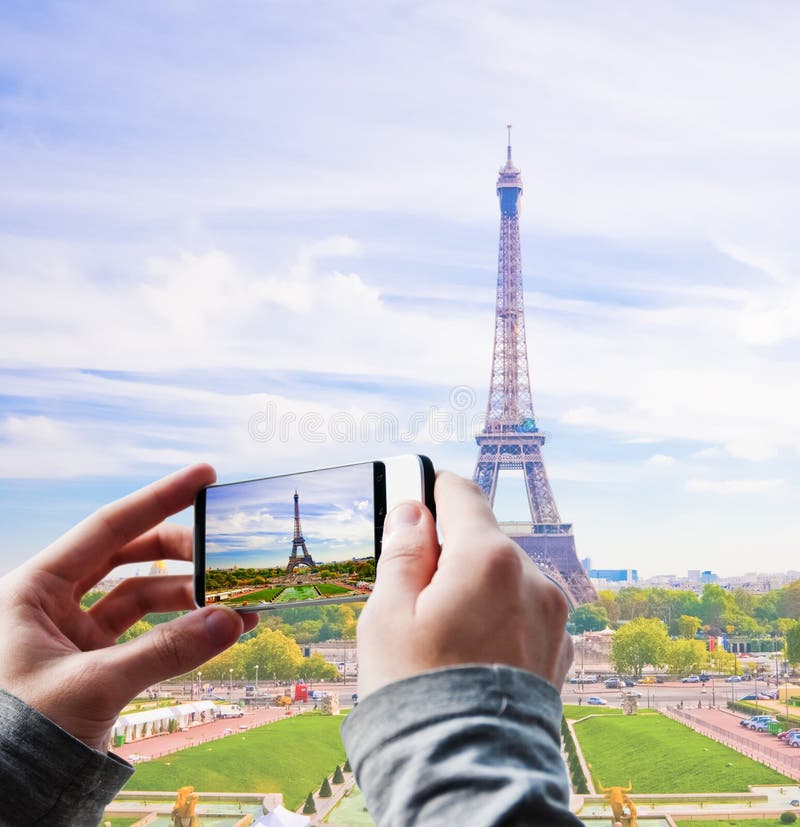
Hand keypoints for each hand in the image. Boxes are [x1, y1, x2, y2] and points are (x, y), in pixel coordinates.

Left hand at [0, 464, 257, 751]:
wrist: (4, 797)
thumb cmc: (19, 735)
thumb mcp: (93, 685)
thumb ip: (165, 651)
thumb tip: (231, 620)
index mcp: (33, 588)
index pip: (107, 527)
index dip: (159, 498)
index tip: (205, 476)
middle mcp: (52, 601)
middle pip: (128, 554)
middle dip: (180, 551)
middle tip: (224, 550)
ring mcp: (73, 630)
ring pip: (141, 594)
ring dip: (187, 596)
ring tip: (232, 603)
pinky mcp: (91, 659)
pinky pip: (145, 632)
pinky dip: (179, 630)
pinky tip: (216, 629)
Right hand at [357, 471, 572, 697]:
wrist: (468, 777)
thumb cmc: (417, 694)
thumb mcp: (387, 615)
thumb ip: (402, 551)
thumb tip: (412, 511)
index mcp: (489, 559)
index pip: (461, 493)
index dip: (430, 489)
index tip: (412, 497)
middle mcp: (533, 579)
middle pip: (482, 538)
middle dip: (448, 551)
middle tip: (412, 592)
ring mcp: (553, 616)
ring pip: (504, 576)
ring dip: (474, 585)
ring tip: (443, 635)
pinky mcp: (559, 649)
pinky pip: (523, 611)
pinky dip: (498, 616)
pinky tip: (471, 653)